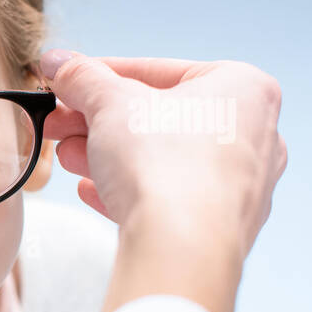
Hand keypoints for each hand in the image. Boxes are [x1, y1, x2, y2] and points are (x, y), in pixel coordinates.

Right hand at [40, 52, 287, 311]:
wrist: (182, 249)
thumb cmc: (164, 164)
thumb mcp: (110, 104)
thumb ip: (82, 79)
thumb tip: (57, 62)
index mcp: (243, 88)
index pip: (157, 70)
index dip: (100, 76)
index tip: (66, 82)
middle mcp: (254, 134)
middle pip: (159, 118)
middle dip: (99, 122)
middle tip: (58, 124)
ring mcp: (242, 185)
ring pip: (163, 159)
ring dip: (108, 155)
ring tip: (67, 157)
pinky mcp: (222, 226)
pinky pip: (170, 198)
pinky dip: (130, 190)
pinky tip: (93, 191)